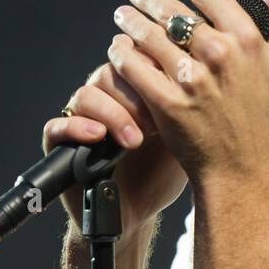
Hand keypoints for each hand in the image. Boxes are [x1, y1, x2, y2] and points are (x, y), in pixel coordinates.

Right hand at [42, 58, 187, 245]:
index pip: (137, 56)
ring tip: (133, 141)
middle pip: (111, 69)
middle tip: (155, 123)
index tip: (174, 91)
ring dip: (113, 114)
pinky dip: (77, 127)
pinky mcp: (59, 143)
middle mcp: (106, 97)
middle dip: (135, 94)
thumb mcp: (185, 136)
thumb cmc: (163, 173)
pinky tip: (97, 136)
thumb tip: (210, 72)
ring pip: (87, 93)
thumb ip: (191, 104)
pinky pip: (58, 125)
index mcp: (134, 88)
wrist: (139, 212)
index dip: (152, 69)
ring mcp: (81, 117)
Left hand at [105, 0, 268, 182]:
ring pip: (148, 35)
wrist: (240, 167)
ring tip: (123, 16)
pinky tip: (118, 48)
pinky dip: (122, 53)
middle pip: (172, 11)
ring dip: (130, 21)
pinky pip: (134, 66)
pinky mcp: (167, 103)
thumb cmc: (263, 115)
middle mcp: (219, 55)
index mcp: (247, 40)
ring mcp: (191, 80)